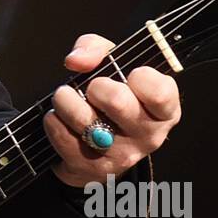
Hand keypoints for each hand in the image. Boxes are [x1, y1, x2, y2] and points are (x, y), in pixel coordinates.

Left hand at [43, 33, 180, 188]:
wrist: (97, 146)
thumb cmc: (111, 96)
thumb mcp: (112, 64)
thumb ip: (95, 49)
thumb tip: (77, 60)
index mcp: (163, 110)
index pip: (159, 92)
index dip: (140, 77)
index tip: (128, 74)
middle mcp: (148, 136)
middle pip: (118, 102)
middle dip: (95, 86)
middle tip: (91, 87)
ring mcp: (122, 156)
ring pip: (85, 121)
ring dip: (66, 101)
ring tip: (64, 97)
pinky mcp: (94, 169)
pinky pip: (64, 138)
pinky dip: (54, 122)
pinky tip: (58, 117)